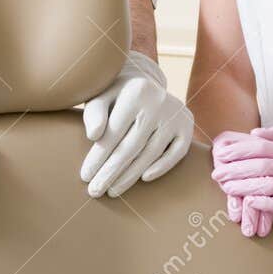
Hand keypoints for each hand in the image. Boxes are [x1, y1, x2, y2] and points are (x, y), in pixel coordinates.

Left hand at [79, 51, 193, 197]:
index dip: (98, 157)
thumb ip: (94, 114)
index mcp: (136, 91)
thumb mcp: (101, 97)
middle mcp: (159, 101)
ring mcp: (176, 114)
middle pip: (132, 146)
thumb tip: (94, 136)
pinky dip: (161, 167)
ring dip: (130, 175)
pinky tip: (143, 179)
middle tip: (95, 191)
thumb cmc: (115, 95)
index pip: (114, 132)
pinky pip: (176, 153)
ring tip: (112, 191)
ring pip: (151, 152)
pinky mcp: (187, 126)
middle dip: (111, 172)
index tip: (85, 176)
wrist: (144, 82)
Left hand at [212, 126, 272, 236]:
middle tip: (217, 174)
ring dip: (244, 187)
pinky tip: (249, 203)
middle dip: (236, 168)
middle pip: (262, 164)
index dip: (239, 150)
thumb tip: (254, 133)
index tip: (220, 154)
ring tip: (227, 189)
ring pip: (269, 184)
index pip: (262, 146)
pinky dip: (263, 203)